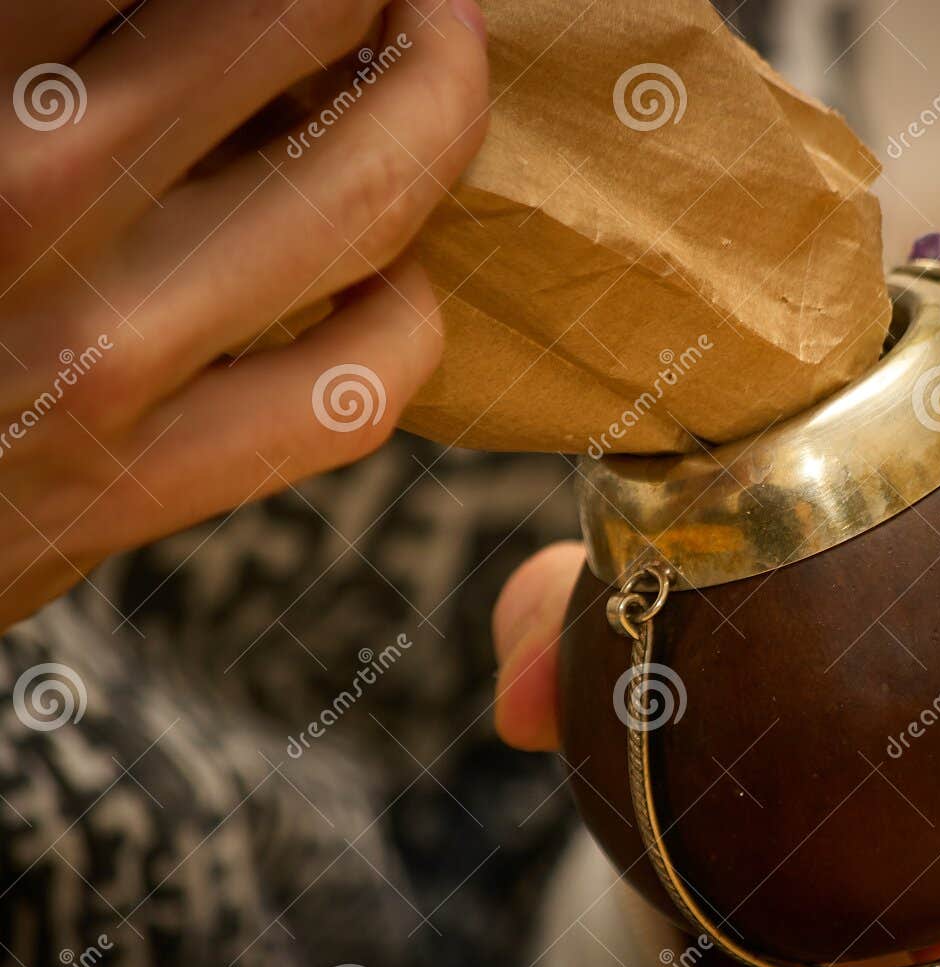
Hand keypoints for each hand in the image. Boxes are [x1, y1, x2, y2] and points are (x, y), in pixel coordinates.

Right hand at [0, 0, 489, 629]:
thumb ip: (50, 34)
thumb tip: (164, 22)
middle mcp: (36, 191)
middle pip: (313, 14)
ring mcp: (106, 353)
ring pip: (375, 195)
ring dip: (435, 106)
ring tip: (423, 63)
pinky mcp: (141, 483)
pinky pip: (360, 381)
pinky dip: (405, 309)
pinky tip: (379, 270)